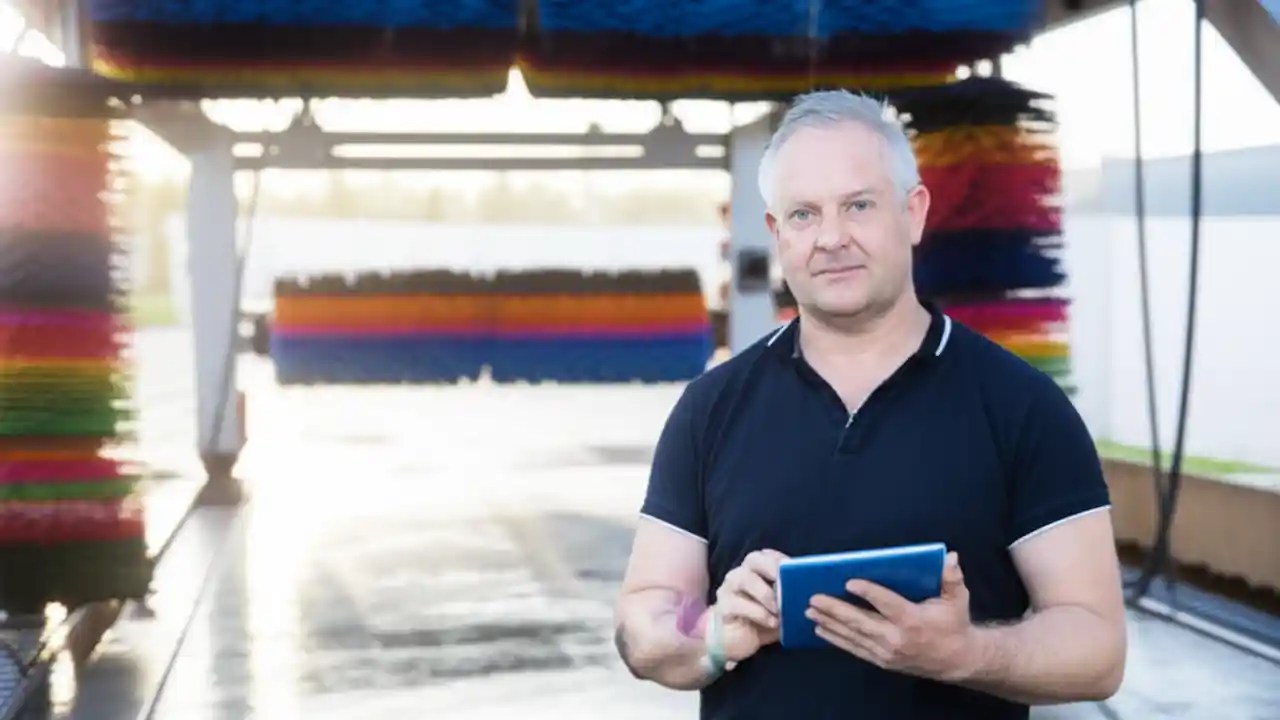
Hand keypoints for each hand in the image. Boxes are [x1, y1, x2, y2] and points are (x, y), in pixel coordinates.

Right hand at [711, 549, 787, 666]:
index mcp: (756, 569)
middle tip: (787, 585)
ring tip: (779, 609)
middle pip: (753, 559)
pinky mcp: (723, 607)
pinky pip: (738, 604)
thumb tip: (810, 592)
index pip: (768, 555)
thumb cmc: (762, 620)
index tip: (798, 571)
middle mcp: (741, 573)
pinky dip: (758, 613)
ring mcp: (728, 588)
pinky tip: (772, 623)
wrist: (738, 641)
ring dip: (765, 593)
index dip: (782, 560)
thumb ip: (791, 597)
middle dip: (772, 568)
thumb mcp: (781, 608)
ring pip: (743, 579)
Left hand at [806, 551, 976, 681]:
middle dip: (835, 610)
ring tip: (809, 611)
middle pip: (861, 622)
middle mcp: (896, 638)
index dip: (868, 592)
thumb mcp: (957, 599)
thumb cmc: (953, 623)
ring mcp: (886, 652)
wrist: (956, 660)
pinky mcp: (881, 660)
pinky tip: (820, 630)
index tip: (848, 582)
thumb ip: (951, 578)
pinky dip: (836, 639)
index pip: (887, 604)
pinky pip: (854, 649)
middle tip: (814, 598)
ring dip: (829, 624)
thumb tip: (950, 556)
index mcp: (913, 620)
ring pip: (853, 636)